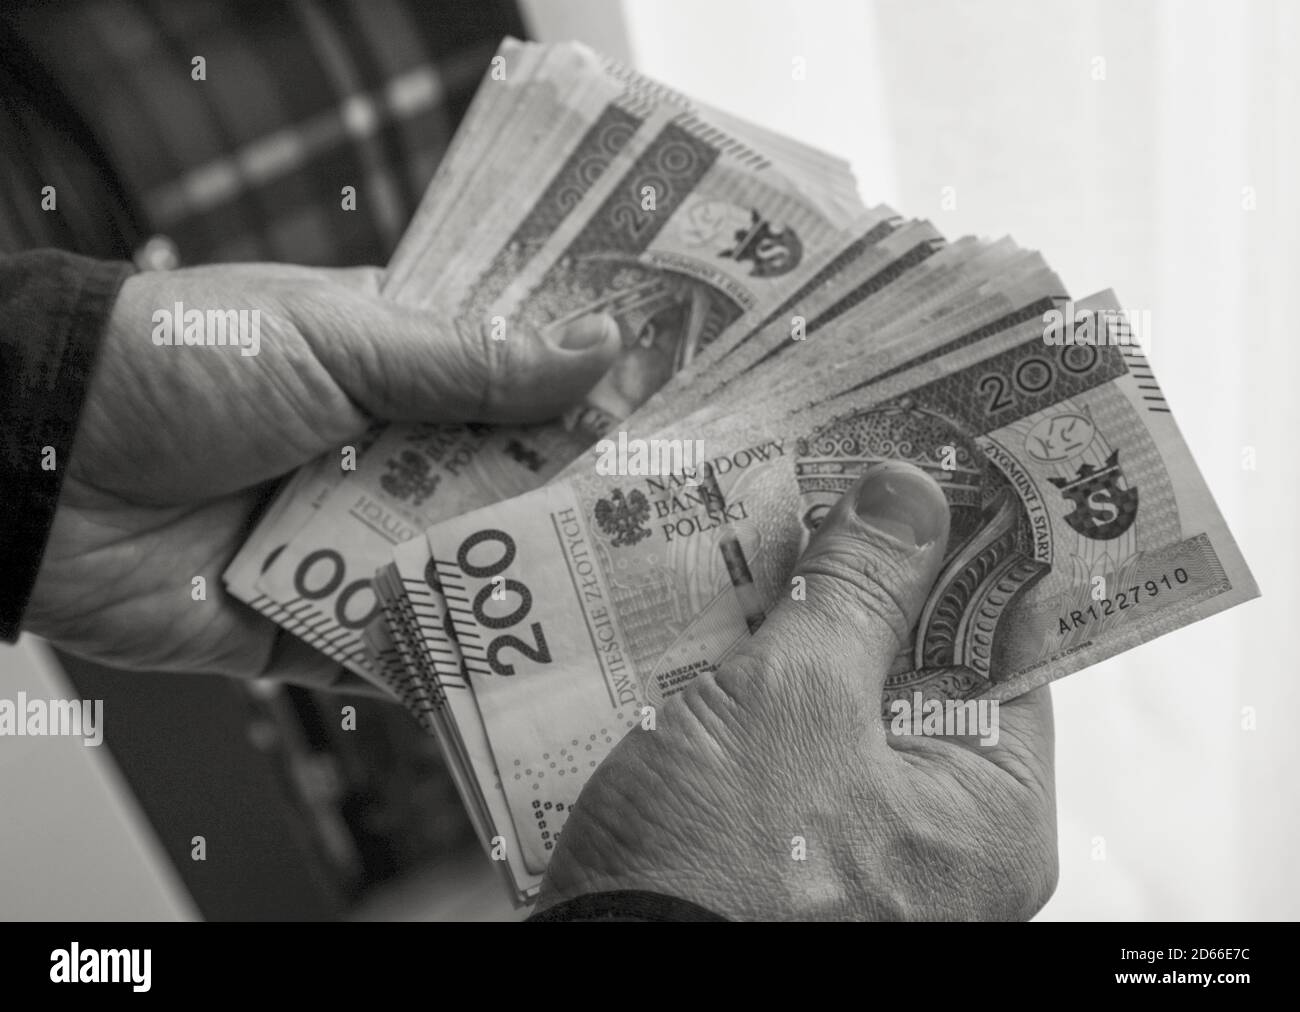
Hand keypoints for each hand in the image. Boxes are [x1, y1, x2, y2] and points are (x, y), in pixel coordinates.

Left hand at [24, 263, 618, 690]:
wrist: (36, 467)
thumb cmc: (182, 362)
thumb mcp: (340, 342)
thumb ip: (474, 361)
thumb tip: (604, 341)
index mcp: (390, 368)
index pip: (512, 379)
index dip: (587, 393)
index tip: (676, 407)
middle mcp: (380, 456)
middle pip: (498, 485)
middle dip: (572, 504)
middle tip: (676, 521)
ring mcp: (347, 542)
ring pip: (459, 574)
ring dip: (526, 592)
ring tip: (632, 610)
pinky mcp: (308, 623)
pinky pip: (393, 656)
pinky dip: (447, 671)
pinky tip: (532, 684)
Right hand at [538, 461, 1057, 919]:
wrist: (608, 967)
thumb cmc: (721, 861)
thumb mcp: (797, 702)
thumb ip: (858, 592)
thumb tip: (908, 495)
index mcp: (986, 813)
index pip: (1008, 647)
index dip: (973, 551)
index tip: (938, 469)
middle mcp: (934, 831)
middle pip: (919, 663)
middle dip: (870, 575)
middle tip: (837, 479)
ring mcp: (850, 834)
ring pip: (841, 689)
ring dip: (802, 614)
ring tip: (770, 521)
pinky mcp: (774, 832)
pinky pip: (785, 725)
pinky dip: (757, 666)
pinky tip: (721, 599)